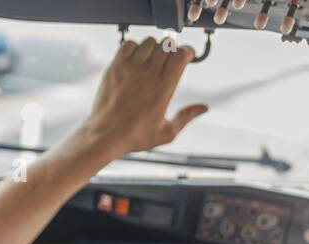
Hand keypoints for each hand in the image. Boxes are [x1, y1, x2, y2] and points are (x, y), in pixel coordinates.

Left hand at [80, 36, 208, 158]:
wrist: (104, 136)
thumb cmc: (134, 137)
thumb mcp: (165, 133)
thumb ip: (185, 118)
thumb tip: (204, 108)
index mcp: (163, 88)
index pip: (181, 55)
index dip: (187, 52)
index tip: (186, 57)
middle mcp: (148, 75)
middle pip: (167, 44)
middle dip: (172, 49)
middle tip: (168, 61)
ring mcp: (130, 69)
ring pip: (149, 42)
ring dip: (154, 47)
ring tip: (152, 60)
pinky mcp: (115, 67)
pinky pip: (129, 44)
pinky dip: (135, 47)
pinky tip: (136, 60)